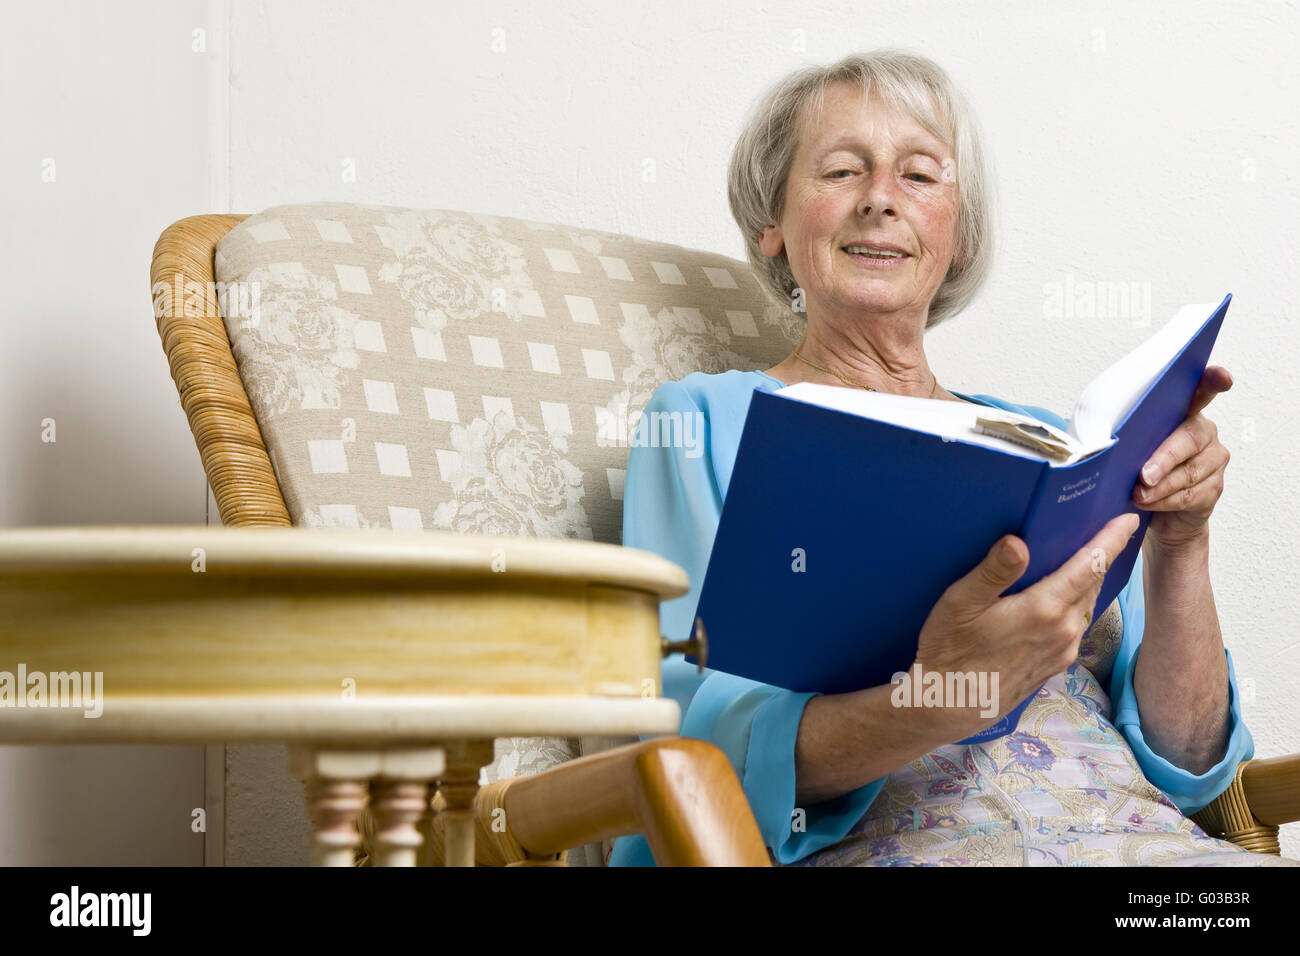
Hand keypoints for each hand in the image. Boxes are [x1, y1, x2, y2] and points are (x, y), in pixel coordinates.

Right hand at [913, 512, 1139, 739]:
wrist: (949, 705)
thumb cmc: (949, 650)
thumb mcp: (960, 604)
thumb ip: (993, 571)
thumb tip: (1019, 542)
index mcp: (1044, 608)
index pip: (1090, 565)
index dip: (1111, 539)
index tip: (1128, 518)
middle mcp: (1063, 630)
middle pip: (1093, 582)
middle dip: (1104, 554)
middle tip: (1109, 529)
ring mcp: (1063, 650)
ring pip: (1086, 604)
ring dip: (1091, 580)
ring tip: (1087, 559)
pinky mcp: (1056, 664)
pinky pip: (1077, 624)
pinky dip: (1078, 602)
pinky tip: (1065, 598)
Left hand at [1131, 365, 1232, 549]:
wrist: (1155, 515)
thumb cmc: (1137, 474)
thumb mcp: (1127, 450)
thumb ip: (1127, 438)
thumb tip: (1106, 440)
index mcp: (1182, 414)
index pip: (1201, 391)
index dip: (1212, 381)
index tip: (1222, 377)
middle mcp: (1203, 433)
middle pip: (1191, 437)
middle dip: (1165, 457)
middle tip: (1144, 475)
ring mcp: (1213, 460)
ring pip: (1190, 471)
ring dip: (1160, 485)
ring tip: (1138, 494)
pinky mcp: (1214, 488)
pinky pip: (1191, 494)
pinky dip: (1165, 501)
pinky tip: (1148, 503)